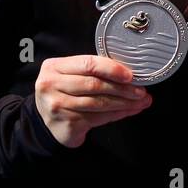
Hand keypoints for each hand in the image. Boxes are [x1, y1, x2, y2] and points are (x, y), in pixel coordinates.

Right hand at [33, 55, 150, 147]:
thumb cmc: (65, 94)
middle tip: (141, 91)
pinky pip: (98, 118)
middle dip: (123, 89)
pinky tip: (128, 111)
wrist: (46, 122)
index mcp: (54, 67)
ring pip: (98, 103)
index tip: (131, 75)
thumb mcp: (71, 76)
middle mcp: (51, 85)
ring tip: (140, 102)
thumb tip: (130, 75)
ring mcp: (57, 105)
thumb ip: (93, 72)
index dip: (112, 69)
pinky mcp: (65, 123)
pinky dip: (117, 114)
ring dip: (124, 103)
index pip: (88, 64)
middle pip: (95, 85)